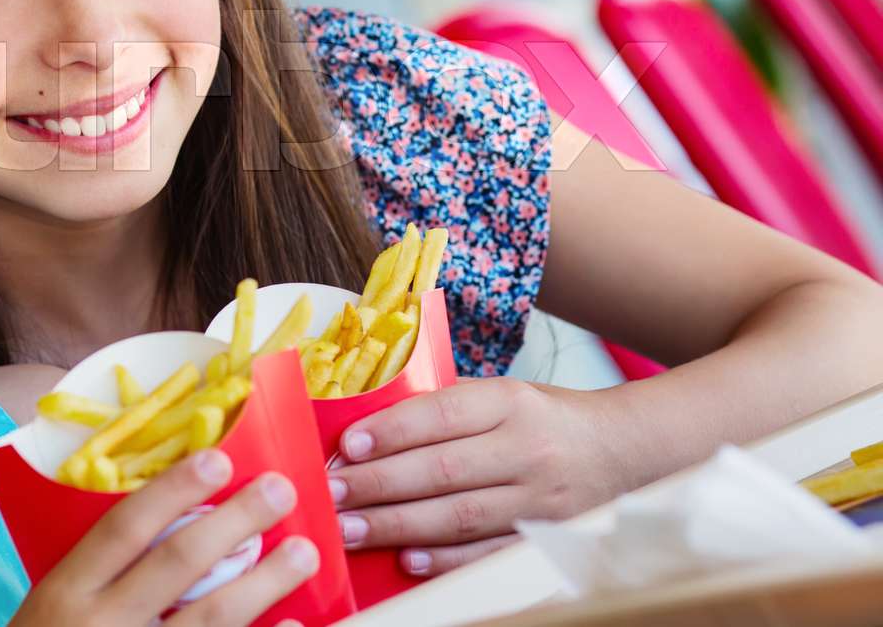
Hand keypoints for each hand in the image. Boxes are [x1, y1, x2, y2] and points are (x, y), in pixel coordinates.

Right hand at [11, 449, 321, 626]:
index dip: (173, 491)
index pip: (124, 528)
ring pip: (209, 618)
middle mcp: (102, 625)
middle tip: (280, 489)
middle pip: (176, 564)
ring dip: (264, 582)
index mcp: (67, 591)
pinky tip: (292, 624)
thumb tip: (177, 511)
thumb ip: (100, 568)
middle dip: (234, 521)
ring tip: (303, 551)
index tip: (219, 458)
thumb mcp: (56, 602)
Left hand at [328, 378, 627, 576]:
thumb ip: (447, 409)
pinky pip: (489, 554)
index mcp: (511, 402)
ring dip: (397, 526)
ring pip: (459, 516)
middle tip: (331, 493)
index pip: (442, 415)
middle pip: (443, 470)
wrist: (626, 450)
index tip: (347, 446)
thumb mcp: (503, 395)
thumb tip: (370, 430)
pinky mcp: (548, 538)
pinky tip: (407, 560)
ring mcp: (541, 499)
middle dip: (378, 484)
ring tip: (350, 529)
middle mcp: (528, 449)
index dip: (391, 431)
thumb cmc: (545, 419)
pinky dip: (446, 560)